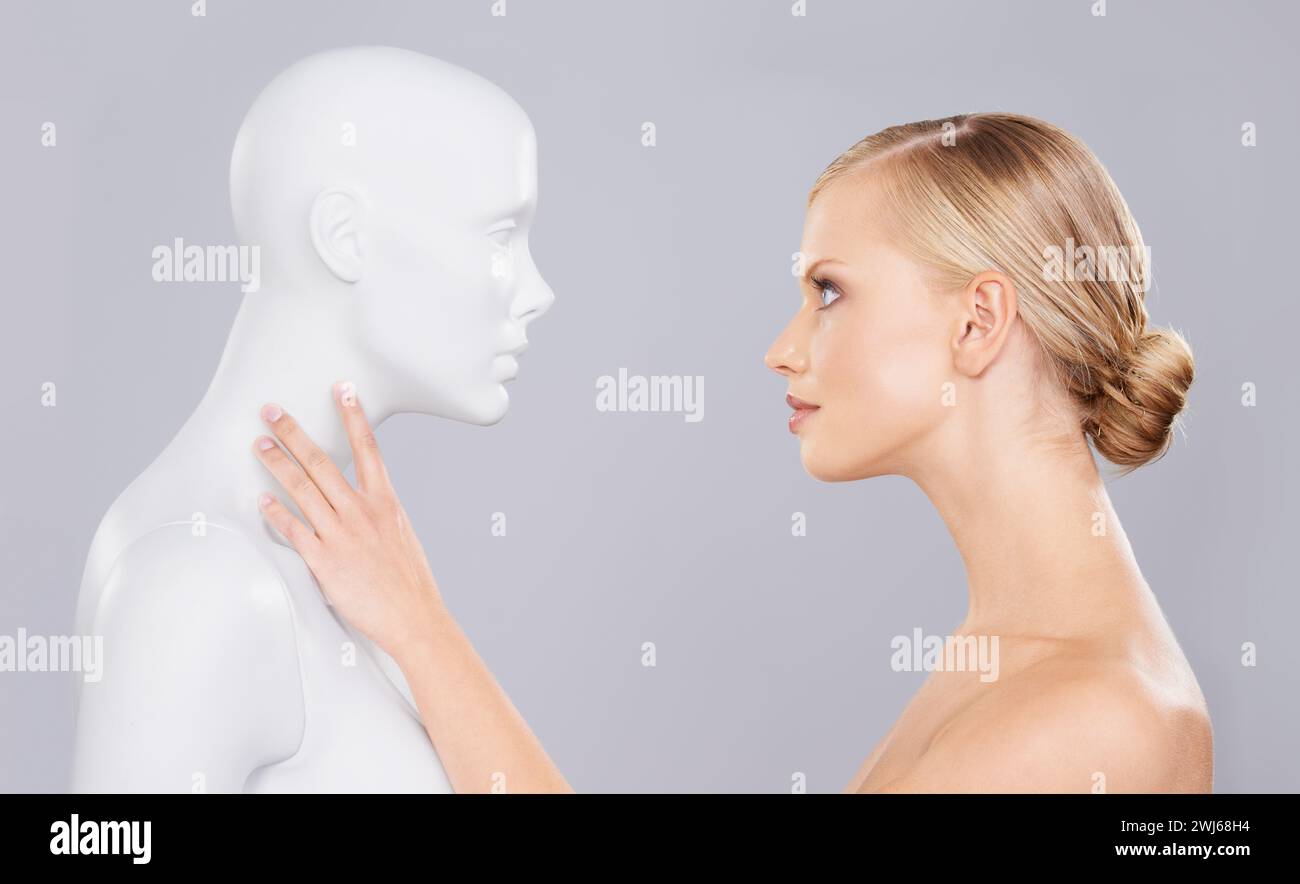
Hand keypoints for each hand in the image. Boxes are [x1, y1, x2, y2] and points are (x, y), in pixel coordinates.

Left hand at [252, 382, 442, 658]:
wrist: (414, 617)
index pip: (368, 448)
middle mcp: (362, 511)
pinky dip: (276, 511)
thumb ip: (379, 511)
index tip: (342, 389)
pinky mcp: (324, 560)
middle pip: (322, 461)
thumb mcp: (401, 534)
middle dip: (293, 432)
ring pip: (302, 488)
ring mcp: (341, 534)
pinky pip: (294, 529)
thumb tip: (365, 499)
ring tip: (259, 443)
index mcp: (385, 502)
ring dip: (277, 462)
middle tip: (272, 410)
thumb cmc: (410, 581)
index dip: (354, 415)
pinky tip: (261, 498)